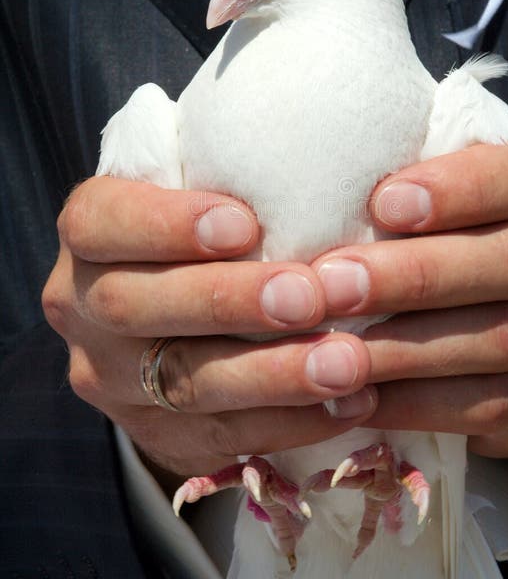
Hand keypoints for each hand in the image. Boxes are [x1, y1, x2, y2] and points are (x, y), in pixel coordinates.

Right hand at [42, 177, 376, 483]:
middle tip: (310, 296)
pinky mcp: (157, 434)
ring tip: (349, 361)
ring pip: (186, 383)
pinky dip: (292, 421)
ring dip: (274, 374)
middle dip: (230, 302)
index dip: (166, 225)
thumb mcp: (199, 194)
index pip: (101, 224)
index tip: (245, 224)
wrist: (176, 323)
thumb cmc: (211, 235)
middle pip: (139, 308)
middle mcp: (84, 310)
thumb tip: (325, 140)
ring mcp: (115, 381)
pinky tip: (351, 404)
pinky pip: (222, 437)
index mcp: (90, 237)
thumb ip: (230, 175)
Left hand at [312, 135, 507, 457]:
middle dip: (417, 274)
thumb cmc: (406, 237)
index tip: (383, 203)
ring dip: (406, 345)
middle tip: (333, 283)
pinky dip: (416, 402)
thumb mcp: (403, 192)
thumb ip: (378, 171)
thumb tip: (307, 162)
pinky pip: (492, 406)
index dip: (465, 188)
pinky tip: (356, 396)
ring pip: (501, 337)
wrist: (449, 324)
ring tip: (332, 347)